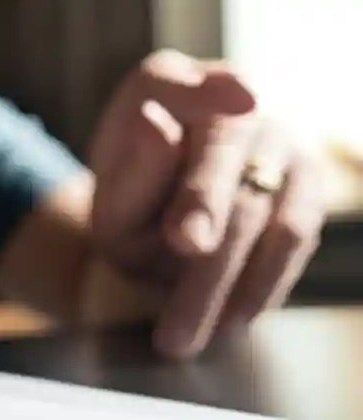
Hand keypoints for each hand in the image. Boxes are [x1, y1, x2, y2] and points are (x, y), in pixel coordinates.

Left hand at [89, 49, 327, 358]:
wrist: (161, 223)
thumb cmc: (130, 207)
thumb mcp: (111, 202)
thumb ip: (132, 175)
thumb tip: (157, 126)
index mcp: (162, 85)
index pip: (175, 84)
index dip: (202, 91)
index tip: (228, 106)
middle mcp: (234, 101)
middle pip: (226, 158)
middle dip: (204, 219)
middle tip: (180, 263)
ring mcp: (280, 139)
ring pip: (267, 210)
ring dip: (227, 281)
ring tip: (183, 336)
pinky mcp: (308, 185)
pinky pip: (294, 239)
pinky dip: (260, 285)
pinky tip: (229, 323)